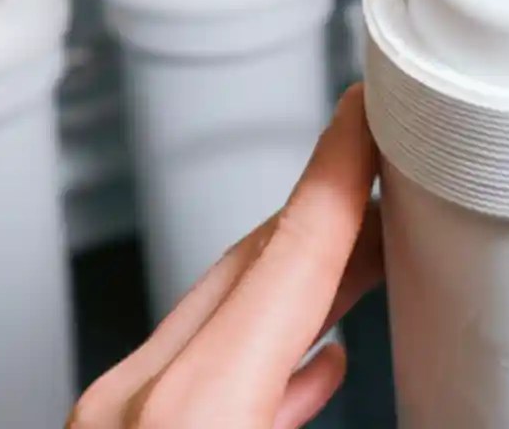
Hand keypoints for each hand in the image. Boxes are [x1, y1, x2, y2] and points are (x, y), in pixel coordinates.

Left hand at [68, 87, 383, 428]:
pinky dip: (264, 354)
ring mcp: (117, 420)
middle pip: (253, 266)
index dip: (338, 169)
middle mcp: (139, 401)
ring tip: (368, 262)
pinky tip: (315, 361)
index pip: (290, 253)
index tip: (361, 110)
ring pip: (224, 315)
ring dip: (302, 280)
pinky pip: (199, 376)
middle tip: (391, 183)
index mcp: (193, 410)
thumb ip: (347, 422)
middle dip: (328, 213)